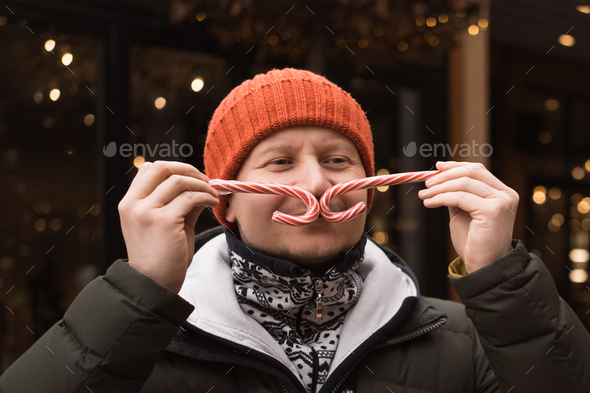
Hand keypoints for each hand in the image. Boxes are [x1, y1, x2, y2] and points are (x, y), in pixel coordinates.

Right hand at [118, 160, 219, 292]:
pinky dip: (206, 196)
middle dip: (188, 169)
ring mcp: (146, 212)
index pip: (149, 168)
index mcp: (129, 203)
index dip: (174, 168)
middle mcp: (134, 204)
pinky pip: (190, 197)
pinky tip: (212, 203)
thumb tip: (201, 185)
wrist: (154, 285)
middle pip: (162, 168)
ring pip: (178, 181)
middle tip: (205, 180)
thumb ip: (178, 203)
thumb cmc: (161, 257)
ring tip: (212, 194)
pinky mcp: (163, 221)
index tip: (192, 177)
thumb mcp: (165, 224)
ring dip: (201, 184)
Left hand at [418, 161, 518, 273]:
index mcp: (502, 193)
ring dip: (439, 188)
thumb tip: (439, 177)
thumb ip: (457, 195)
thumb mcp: (463, 213)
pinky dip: (441, 198)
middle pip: (471, 172)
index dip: (456, 166)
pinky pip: (460, 197)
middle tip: (426, 183)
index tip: (437, 167)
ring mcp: (502, 202)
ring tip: (423, 195)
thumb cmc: (474, 243)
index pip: (477, 170)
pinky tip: (429, 203)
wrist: (484, 267)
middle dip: (445, 175)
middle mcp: (506, 195)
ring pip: (463, 184)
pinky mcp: (493, 211)